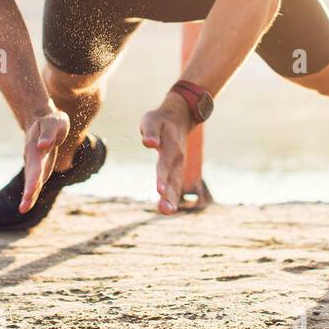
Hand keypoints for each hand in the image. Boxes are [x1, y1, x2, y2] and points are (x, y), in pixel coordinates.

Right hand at [20, 106, 70, 213]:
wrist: (42, 119)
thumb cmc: (51, 120)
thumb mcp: (54, 123)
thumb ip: (49, 134)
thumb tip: (44, 145)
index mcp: (35, 147)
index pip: (35, 165)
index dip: (34, 179)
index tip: (31, 191)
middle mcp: (33, 157)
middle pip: (31, 176)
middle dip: (28, 192)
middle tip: (23, 208)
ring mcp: (34, 163)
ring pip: (31, 181)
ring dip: (28, 195)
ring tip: (23, 209)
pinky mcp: (39, 167)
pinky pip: (35, 181)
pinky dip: (32, 192)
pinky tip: (28, 203)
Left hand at [139, 92, 193, 214]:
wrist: (180, 116)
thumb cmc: (160, 119)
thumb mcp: (152, 120)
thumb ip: (150, 132)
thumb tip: (149, 143)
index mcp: (170, 146)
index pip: (165, 164)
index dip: (162, 177)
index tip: (159, 190)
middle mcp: (177, 158)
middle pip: (172, 179)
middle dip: (169, 195)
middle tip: (165, 210)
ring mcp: (179, 164)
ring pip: (176, 184)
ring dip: (172, 199)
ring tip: (166, 212)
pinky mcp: (177, 168)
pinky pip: (176, 184)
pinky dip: (173, 196)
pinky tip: (168, 209)